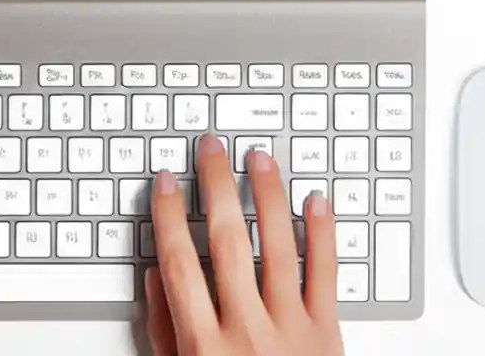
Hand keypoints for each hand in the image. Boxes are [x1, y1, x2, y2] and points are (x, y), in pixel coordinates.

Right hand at [145, 138, 343, 355]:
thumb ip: (165, 331)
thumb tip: (156, 274)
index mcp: (204, 345)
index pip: (178, 263)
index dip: (169, 216)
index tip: (166, 181)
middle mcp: (246, 332)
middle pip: (226, 243)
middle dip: (216, 187)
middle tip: (211, 148)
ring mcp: (291, 331)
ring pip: (278, 248)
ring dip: (268, 196)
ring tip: (260, 159)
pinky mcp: (329, 334)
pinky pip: (327, 275)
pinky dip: (323, 234)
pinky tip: (316, 201)